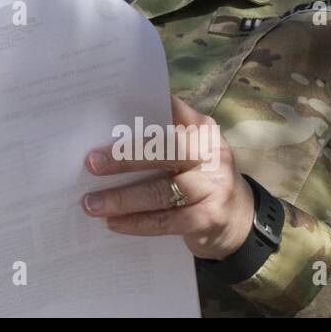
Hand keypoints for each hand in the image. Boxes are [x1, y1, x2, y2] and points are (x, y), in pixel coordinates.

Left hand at [81, 96, 254, 259]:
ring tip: (91, 203)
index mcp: (201, 128)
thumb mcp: (189, 152)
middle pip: (164, 151)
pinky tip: (113, 223)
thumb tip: (103, 134)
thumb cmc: (199, 177)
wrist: (239, 219)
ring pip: (160, 191)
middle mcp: (211, 153)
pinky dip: (136, 223)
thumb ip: (159, 140)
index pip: (168, 110)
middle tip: (90, 163)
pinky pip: (166, 221)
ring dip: (122, 198)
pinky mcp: (209, 218)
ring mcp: (213, 186)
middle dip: (124, 157)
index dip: (139, 108)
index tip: (103, 109)